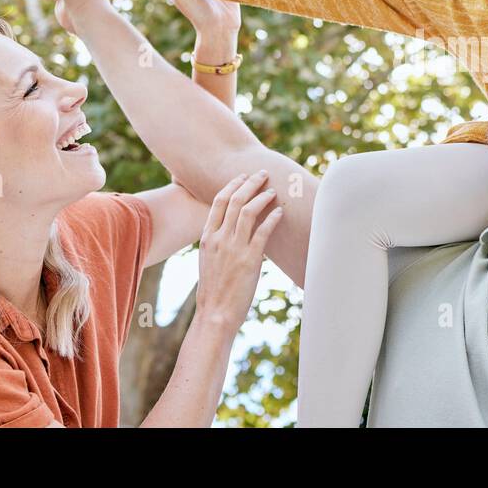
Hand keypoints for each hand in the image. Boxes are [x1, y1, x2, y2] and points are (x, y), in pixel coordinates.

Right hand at [194, 171, 282, 325]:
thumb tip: (233, 232)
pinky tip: (280, 212)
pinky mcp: (249, 260)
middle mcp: (219, 239)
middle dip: (250, 183)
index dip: (232, 185)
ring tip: (273, 191)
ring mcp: (233, 248)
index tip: (243, 176)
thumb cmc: (214, 290)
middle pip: (235, 200)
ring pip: (249, 211)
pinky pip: (263, 232)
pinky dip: (273, 218)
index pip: (218, 202)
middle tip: (262, 174)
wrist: (214, 313)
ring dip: (263, 196)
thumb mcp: (208, 261)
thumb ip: (218, 243)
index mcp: (207, 237)